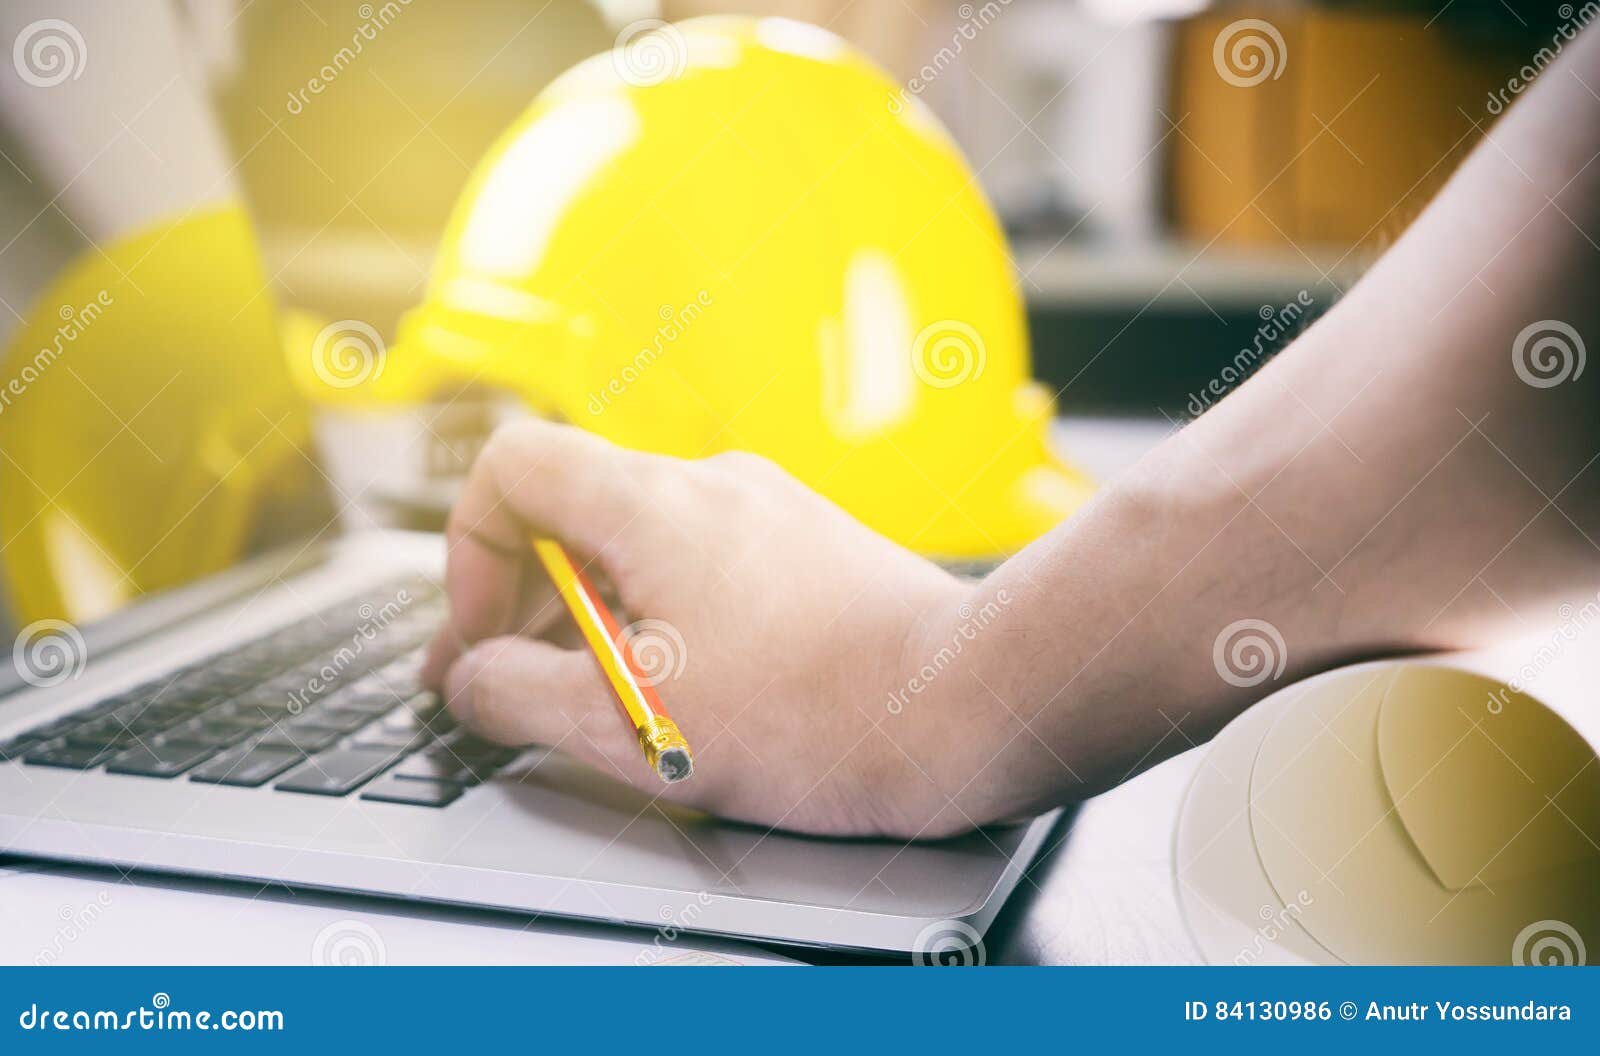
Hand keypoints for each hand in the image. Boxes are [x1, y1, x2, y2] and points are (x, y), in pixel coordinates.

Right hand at [421, 419, 1011, 837]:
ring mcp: (769, 509)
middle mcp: (712, 484)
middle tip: (521, 685)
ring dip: (603, 618)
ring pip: (641, 545)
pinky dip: (671, 617)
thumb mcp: (631, 731)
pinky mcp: (810, 548)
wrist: (969, 706)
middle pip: (573, 512)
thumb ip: (516, 697)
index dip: (469, 554)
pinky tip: (699, 691)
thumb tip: (470, 682)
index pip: (511, 466)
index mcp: (652, 505)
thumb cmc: (821, 716)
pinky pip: (705, 564)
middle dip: (530, 602)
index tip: (485, 636)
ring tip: (623, 703)